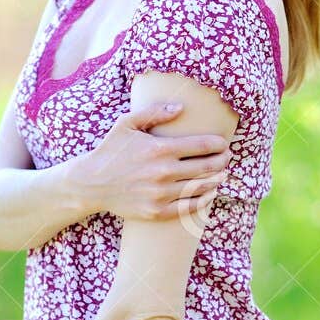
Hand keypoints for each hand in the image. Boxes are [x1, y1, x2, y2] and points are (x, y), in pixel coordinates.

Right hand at [80, 102, 230, 221]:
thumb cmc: (111, 150)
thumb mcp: (127, 124)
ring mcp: (160, 194)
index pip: (201, 145)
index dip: (218, 144)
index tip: (224, 143)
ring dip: (216, 180)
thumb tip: (181, 108)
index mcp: (159, 149)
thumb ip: (155, 112)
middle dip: (222, 161)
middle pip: (206, 167)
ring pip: (200, 187)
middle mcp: (163, 172)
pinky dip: (203, 200)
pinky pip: (187, 208)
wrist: (91, 183)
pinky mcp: (156, 211)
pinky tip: (210, 194)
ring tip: (222, 174)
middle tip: (227, 157)